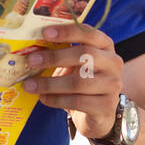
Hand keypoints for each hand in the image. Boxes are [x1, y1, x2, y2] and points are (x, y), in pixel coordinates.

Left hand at [21, 22, 123, 139]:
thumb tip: (32, 48)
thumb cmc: (81, 81)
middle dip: (55, 57)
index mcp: (105, 45)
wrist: (97, 112)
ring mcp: (113, 85)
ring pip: (79, 82)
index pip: (89, 33)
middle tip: (32, 60)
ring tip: (30, 85)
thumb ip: (61, 52)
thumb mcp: (74, 64)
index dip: (67, 32)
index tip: (45, 33)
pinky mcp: (106, 105)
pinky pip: (78, 101)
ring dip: (50, 83)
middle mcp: (113, 62)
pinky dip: (57, 100)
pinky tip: (43, 98)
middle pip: (85, 55)